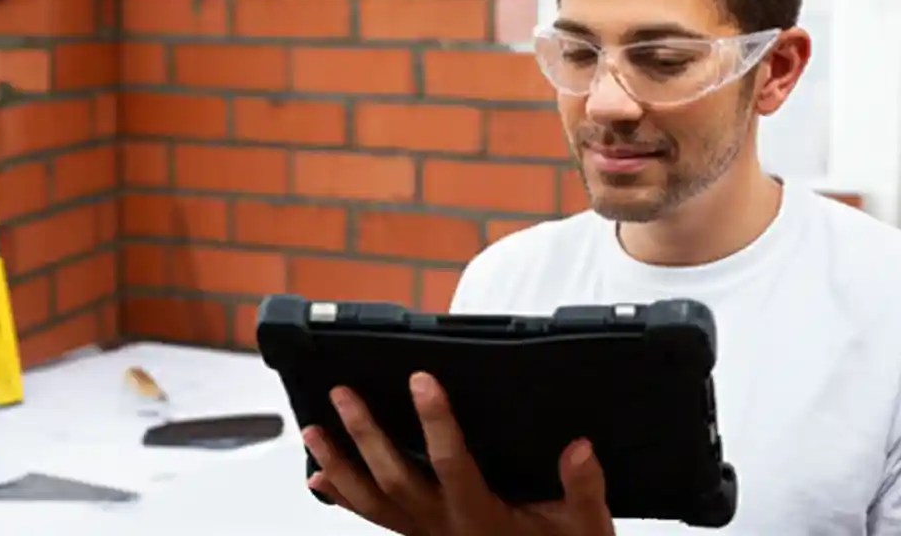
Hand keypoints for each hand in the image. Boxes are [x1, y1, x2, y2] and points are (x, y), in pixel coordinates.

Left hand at [302, 371, 614, 535]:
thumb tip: (580, 450)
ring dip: (340, 463)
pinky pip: (373, 519)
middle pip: (395, 479)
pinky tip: (320, 477)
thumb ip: (585, 489)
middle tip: (344, 394)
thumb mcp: (587, 529)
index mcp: (483, 518)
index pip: (452, 464)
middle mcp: (446, 528)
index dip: (435, 420)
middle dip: (365, 435)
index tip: (422, 380)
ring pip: (372, 500)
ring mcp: (428, 534)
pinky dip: (343, 496)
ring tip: (313, 429)